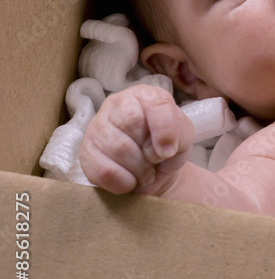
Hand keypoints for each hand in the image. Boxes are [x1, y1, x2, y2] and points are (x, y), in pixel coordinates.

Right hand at [79, 85, 193, 193]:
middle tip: (155, 161)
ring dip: (138, 169)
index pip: (155, 103)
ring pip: (117, 148)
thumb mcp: (184, 135)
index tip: (169, 151)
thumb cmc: (168, 146)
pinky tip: (130, 180)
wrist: (155, 170)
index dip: (165, 130)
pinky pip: (103, 170)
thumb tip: (163, 149)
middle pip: (132, 123)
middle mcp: (117, 105)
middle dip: (149, 151)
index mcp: (145, 95)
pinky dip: (123, 182)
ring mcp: (96, 127)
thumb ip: (179, 133)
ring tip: (145, 172)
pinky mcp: (85, 152)